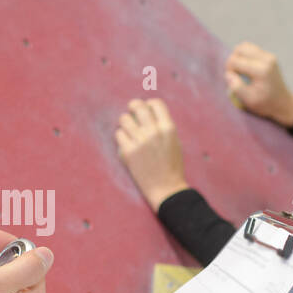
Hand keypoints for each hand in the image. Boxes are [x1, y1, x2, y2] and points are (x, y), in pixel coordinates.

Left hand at [115, 98, 189, 212]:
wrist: (167, 189)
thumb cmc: (171, 166)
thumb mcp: (174, 142)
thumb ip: (163, 126)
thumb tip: (148, 112)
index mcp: (168, 128)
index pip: (155, 103)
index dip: (148, 104)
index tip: (145, 110)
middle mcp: (154, 132)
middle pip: (137, 106)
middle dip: (133, 107)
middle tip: (131, 114)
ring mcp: (140, 141)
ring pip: (124, 119)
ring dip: (125, 124)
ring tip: (129, 132)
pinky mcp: (128, 152)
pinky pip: (118, 134)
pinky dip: (121, 138)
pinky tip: (126, 144)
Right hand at [225, 42, 292, 127]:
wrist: (283, 103)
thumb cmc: (265, 104)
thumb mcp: (249, 100)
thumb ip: (236, 87)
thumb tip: (228, 74)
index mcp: (261, 70)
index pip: (235, 60)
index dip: (229, 70)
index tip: (232, 81)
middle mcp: (266, 59)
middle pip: (239, 49)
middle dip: (232, 60)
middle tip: (234, 74)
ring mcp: (269, 56)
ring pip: (245, 46)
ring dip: (238, 57)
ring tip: (239, 70)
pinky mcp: (269, 56)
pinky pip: (251, 49)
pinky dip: (244, 56)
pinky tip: (246, 68)